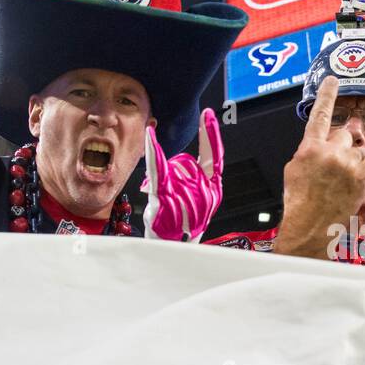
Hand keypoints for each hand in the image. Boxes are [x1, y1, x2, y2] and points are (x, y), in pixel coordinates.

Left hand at [142, 108, 223, 241]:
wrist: (170, 250)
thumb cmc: (181, 225)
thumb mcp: (195, 200)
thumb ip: (197, 176)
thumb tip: (195, 151)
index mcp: (213, 188)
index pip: (214, 156)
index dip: (211, 134)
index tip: (208, 114)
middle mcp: (204, 191)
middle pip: (188, 161)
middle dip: (178, 169)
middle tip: (173, 194)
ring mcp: (185, 194)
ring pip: (173, 169)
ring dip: (167, 182)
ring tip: (168, 206)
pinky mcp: (164, 198)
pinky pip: (157, 169)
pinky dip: (153, 149)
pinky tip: (150, 133)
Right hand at [273, 75, 364, 258]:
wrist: (310, 226)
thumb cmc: (300, 202)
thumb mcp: (294, 171)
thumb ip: (308, 152)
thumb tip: (320, 144)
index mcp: (309, 148)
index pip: (320, 115)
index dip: (327, 96)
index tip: (334, 81)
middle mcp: (329, 151)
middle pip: (344, 135)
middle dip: (342, 147)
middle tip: (334, 169)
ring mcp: (347, 164)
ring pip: (357, 150)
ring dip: (353, 162)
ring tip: (342, 183)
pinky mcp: (362, 177)